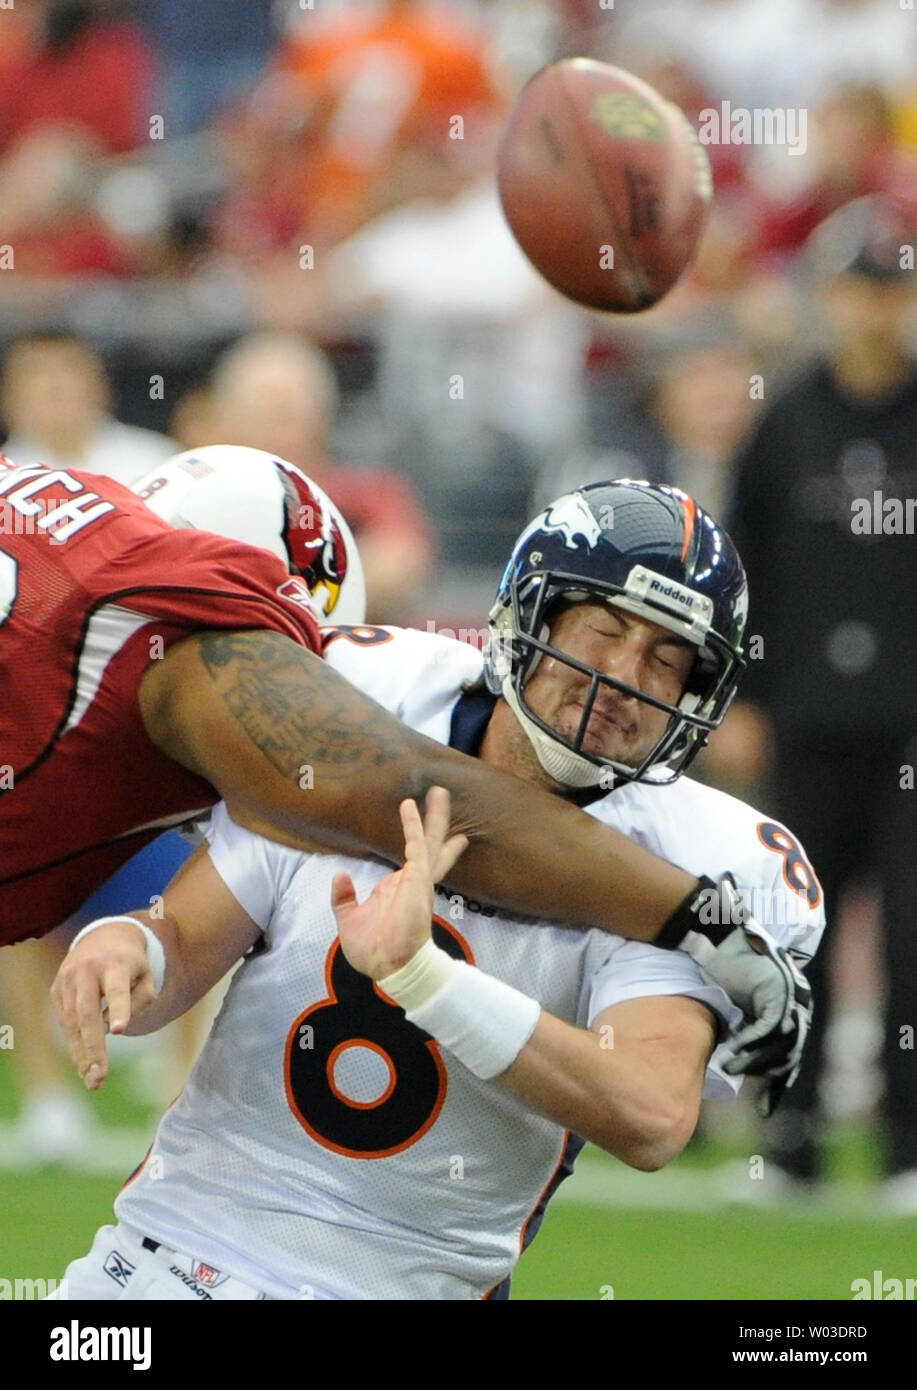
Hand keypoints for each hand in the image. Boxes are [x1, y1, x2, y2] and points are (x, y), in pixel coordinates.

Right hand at [50, 920, 157, 1089]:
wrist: (104, 937)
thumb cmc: (132, 965)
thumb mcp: (147, 978)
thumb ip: (139, 1002)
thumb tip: (111, 1029)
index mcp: (116, 963)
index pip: (117, 989)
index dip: (119, 1009)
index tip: (119, 1029)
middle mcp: (87, 970)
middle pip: (87, 1013)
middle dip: (93, 1048)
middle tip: (100, 1077)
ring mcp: (67, 979)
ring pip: (71, 1022)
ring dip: (81, 1054)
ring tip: (92, 1080)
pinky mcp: (56, 989)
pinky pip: (65, 1021)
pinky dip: (74, 1044)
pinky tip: (84, 1063)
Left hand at [332, 786, 468, 980]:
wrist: (388, 966)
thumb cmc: (373, 951)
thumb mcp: (350, 920)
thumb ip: (345, 899)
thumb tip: (340, 876)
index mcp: (399, 890)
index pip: (415, 860)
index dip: (422, 842)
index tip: (429, 828)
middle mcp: (412, 882)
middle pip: (428, 844)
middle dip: (436, 821)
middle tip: (440, 795)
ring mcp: (416, 880)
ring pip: (429, 840)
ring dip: (434, 816)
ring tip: (439, 791)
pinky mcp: (415, 881)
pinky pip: (415, 847)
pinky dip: (413, 826)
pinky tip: (409, 807)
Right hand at [698, 922, 812, 1115]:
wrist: (718, 937)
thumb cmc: (723, 970)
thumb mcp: (738, 1006)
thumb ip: (747, 1030)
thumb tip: (741, 1065)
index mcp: (792, 1011)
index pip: (790, 1055)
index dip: (779, 1084)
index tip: (766, 1108)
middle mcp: (798, 1006)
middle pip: (790, 1054)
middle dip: (773, 1081)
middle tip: (759, 1105)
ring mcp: (790, 998)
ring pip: (779, 1044)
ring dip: (754, 1062)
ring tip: (729, 1070)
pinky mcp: (777, 992)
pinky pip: (766, 1027)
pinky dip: (749, 1042)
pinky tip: (731, 1050)